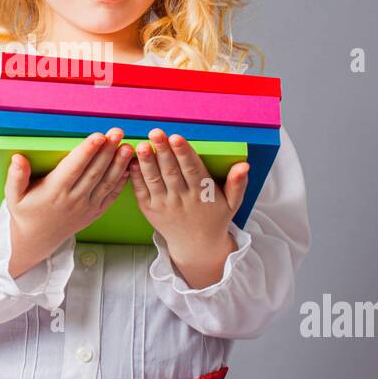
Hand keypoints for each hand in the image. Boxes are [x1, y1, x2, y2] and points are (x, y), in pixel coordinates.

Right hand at [3, 128, 134, 275]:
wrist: (37, 239)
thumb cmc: (25, 212)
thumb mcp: (14, 197)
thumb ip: (15, 177)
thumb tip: (18, 158)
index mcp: (54, 191)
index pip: (74, 168)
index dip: (87, 152)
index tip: (98, 136)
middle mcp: (73, 199)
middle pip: (94, 172)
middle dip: (107, 151)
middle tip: (117, 132)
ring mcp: (87, 207)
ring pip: (106, 183)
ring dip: (118, 164)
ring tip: (128, 147)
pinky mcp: (95, 212)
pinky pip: (111, 196)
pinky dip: (121, 182)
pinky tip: (128, 167)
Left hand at [128, 128, 248, 284]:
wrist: (196, 246)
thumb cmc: (215, 217)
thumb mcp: (232, 203)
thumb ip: (237, 184)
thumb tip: (244, 165)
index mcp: (202, 194)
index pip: (192, 170)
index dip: (184, 153)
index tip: (176, 137)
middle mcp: (182, 199)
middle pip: (171, 172)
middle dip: (163, 151)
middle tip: (156, 132)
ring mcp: (164, 205)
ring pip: (154, 180)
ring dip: (146, 162)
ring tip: (141, 145)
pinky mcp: (150, 210)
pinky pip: (141, 191)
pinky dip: (136, 177)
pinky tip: (132, 161)